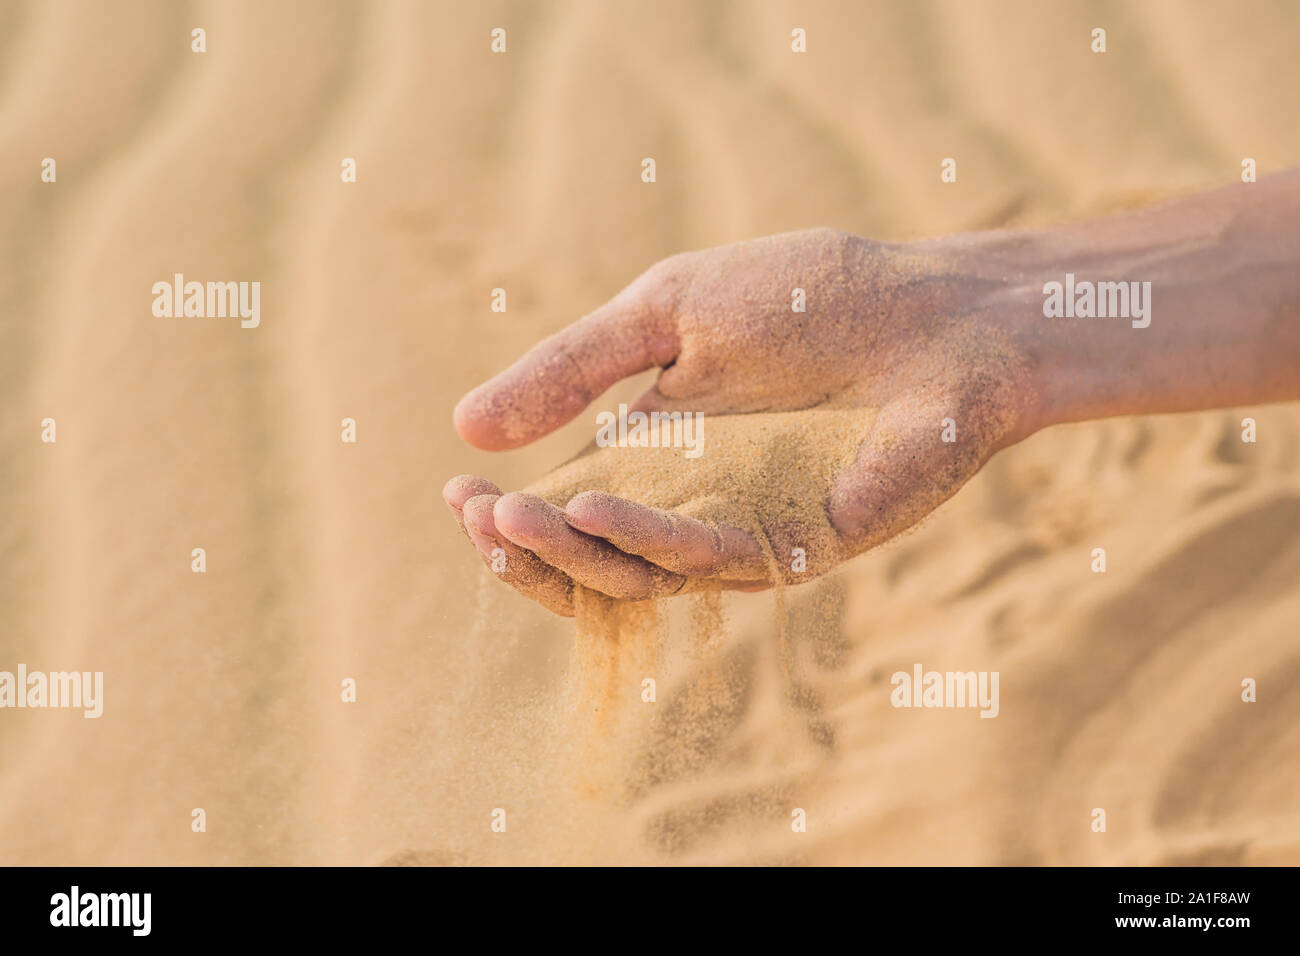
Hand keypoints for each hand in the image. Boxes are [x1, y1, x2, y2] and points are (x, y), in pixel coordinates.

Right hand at [445, 227, 1040, 614]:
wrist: (934, 308)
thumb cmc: (809, 300)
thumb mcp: (666, 314)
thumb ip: (575, 369)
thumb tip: (466, 428)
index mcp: (657, 459)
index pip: (567, 513)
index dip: (510, 517)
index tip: (456, 490)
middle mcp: (694, 509)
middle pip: (592, 563)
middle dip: (527, 549)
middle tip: (478, 517)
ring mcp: (746, 534)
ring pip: (640, 575)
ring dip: (570, 551)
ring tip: (510, 516)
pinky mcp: (799, 547)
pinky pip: (711, 557)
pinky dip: (646, 538)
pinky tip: (590, 508)